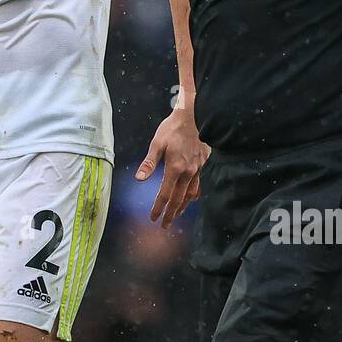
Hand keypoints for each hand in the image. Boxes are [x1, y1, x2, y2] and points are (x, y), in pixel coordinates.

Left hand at [137, 106, 209, 228]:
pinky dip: (193, 195)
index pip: (165, 194)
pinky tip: (191, 198)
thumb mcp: (157, 143)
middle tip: (165, 225)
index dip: (159, 208)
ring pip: (190, 195)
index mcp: (175, 168)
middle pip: (179, 199)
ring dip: (182, 207)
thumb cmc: (173, 128)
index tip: (153, 218)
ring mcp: (197, 169)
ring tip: (176, 215)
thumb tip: (139, 179)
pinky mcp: (202, 164)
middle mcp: (188, 172)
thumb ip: (149, 163)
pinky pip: (198, 185)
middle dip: (171, 214)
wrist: (195, 116)